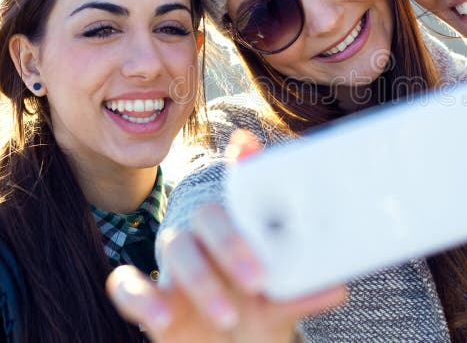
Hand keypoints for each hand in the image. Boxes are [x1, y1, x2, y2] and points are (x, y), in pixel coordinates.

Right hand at [107, 130, 345, 342]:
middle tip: (260, 278)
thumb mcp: (280, 296)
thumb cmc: (257, 309)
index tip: (249, 148)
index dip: (243, 171)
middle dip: (231, 244)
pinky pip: (127, 286)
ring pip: (175, 250)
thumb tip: (339, 289)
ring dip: (200, 280)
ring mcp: (174, 266)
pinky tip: (160, 317)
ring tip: (228, 316)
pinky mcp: (150, 298)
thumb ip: (303, 289)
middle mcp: (203, 238)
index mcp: (237, 228)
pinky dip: (139, 297)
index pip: (239, 195)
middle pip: (207, 219)